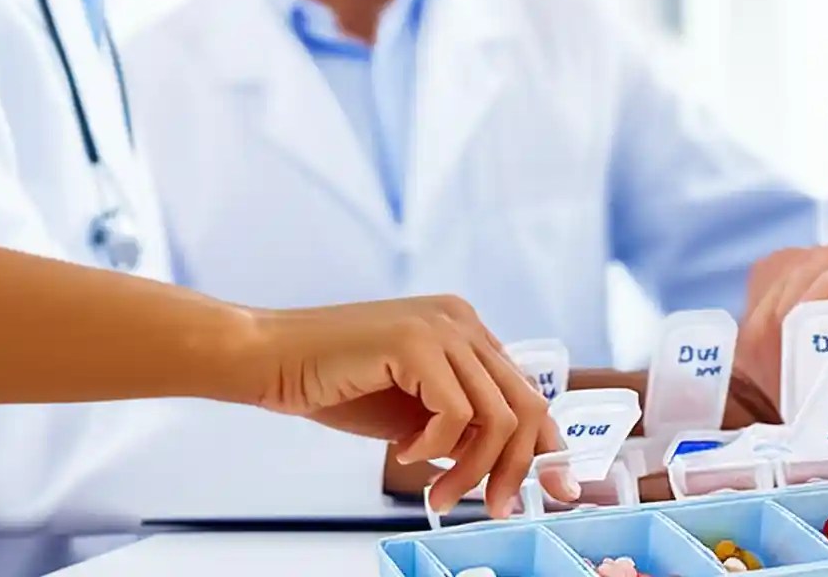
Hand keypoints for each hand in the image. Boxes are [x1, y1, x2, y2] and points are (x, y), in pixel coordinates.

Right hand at [242, 295, 578, 516]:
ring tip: (437, 491)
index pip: (528, 392)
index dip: (548, 445)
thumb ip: (462, 428)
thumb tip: (508, 468)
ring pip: (497, 417)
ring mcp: (442, 326)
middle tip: (492, 507)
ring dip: (470, 469)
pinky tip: (402, 453)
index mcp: (467, 330)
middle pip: (525, 406)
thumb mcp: (417, 414)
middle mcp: (463, 320)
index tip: (558, 487)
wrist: (270, 360)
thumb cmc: (337, 386)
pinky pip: (455, 415)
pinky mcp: (416, 342)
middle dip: (513, 469)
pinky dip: (434, 448)